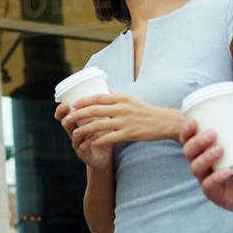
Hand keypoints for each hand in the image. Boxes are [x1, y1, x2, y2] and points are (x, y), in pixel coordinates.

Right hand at [55, 102, 112, 169]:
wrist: (104, 157)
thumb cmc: (101, 137)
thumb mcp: (102, 121)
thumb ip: (103, 107)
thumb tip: (110, 89)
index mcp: (76, 124)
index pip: (64, 115)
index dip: (61, 110)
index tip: (64, 102)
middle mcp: (74, 133)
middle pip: (65, 124)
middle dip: (66, 117)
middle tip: (70, 111)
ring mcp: (78, 144)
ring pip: (74, 135)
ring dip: (82, 127)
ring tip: (90, 121)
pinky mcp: (84, 154)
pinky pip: (83, 147)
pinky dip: (88, 141)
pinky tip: (95, 136)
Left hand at [65, 93, 183, 146]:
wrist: (164, 122)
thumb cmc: (146, 111)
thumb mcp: (132, 100)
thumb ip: (117, 96)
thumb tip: (107, 89)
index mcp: (121, 98)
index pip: (98, 97)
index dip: (83, 101)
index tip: (73, 105)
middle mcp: (121, 107)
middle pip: (94, 110)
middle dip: (79, 115)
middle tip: (68, 119)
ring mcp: (125, 120)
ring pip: (99, 124)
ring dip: (85, 129)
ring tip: (75, 133)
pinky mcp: (129, 133)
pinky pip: (110, 137)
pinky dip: (99, 140)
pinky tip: (92, 143)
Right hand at [180, 116, 232, 210]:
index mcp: (202, 150)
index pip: (188, 139)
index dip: (186, 131)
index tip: (192, 121)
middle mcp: (199, 163)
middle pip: (189, 152)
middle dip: (197, 142)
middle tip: (212, 134)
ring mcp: (204, 178)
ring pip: (196, 167)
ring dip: (206, 157)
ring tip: (220, 149)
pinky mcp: (212, 192)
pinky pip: (209, 185)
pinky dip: (216, 177)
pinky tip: (226, 171)